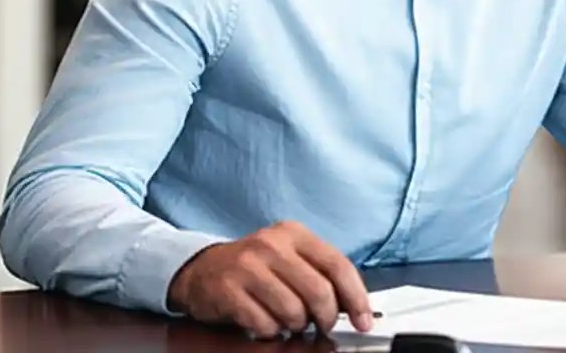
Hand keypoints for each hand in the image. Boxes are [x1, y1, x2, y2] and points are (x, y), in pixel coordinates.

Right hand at [167, 220, 374, 337]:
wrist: (202, 269)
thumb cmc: (255, 267)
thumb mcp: (290, 258)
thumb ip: (320, 274)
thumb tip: (355, 306)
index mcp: (294, 234)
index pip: (338, 265)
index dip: (356, 298)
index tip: (363, 320)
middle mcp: (271, 245)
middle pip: (318, 292)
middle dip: (326, 318)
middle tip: (321, 325)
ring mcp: (248, 266)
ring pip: (293, 311)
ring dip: (296, 326)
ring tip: (288, 321)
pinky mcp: (228, 289)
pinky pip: (264, 323)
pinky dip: (271, 331)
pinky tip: (266, 323)